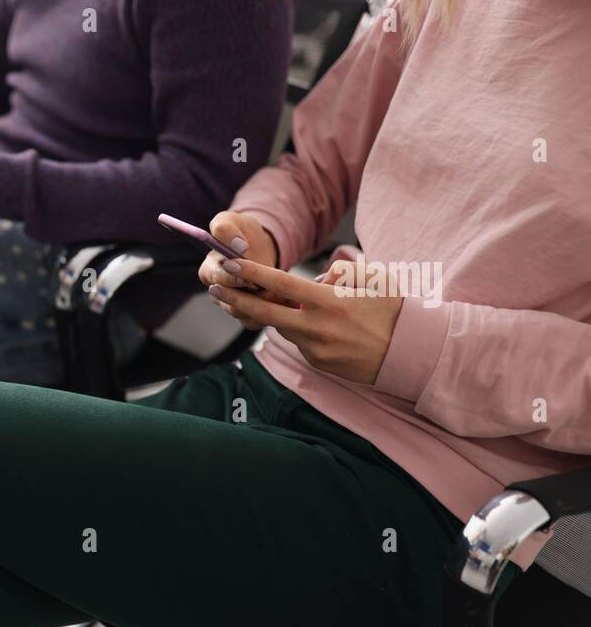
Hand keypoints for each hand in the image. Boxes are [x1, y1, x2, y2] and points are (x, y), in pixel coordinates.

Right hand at [198, 211, 280, 330]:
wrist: (259, 247)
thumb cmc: (241, 233)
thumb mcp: (231, 221)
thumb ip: (225, 228)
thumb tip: (237, 245)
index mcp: (208, 271)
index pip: (217, 281)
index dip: (232, 279)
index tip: (248, 277)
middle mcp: (217, 292)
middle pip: (230, 303)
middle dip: (251, 296)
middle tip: (270, 289)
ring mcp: (231, 306)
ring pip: (244, 314)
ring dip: (264, 305)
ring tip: (281, 294)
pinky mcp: (246, 315)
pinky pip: (255, 322)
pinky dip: (270, 315)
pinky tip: (285, 301)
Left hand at [207, 259, 403, 384]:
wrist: (411, 353)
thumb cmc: (394, 310)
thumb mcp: (373, 280)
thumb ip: (342, 273)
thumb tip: (320, 277)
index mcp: (328, 301)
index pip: (279, 284)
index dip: (251, 273)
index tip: (230, 264)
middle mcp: (316, 326)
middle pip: (264, 312)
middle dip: (236, 299)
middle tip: (215, 288)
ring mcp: (315, 348)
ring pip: (283, 327)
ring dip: (278, 315)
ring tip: (292, 304)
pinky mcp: (318, 363)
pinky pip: (301, 342)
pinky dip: (303, 332)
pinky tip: (325, 329)